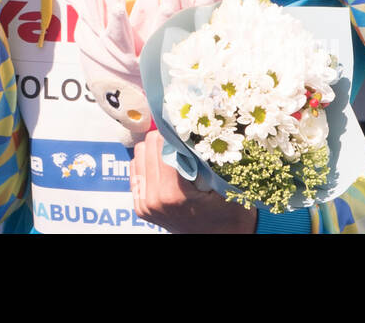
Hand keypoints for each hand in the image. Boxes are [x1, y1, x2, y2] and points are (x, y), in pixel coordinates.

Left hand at [131, 131, 257, 233]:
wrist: (223, 237)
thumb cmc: (229, 211)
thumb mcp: (220, 181)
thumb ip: (198, 157)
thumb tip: (182, 126)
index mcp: (172, 193)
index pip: (160, 144)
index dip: (173, 132)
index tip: (185, 128)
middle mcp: (153, 199)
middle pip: (147, 145)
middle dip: (164, 140)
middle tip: (181, 142)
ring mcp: (145, 205)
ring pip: (138, 155)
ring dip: (154, 151)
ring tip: (173, 156)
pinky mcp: (141, 208)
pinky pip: (136, 170)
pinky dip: (148, 165)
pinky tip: (165, 169)